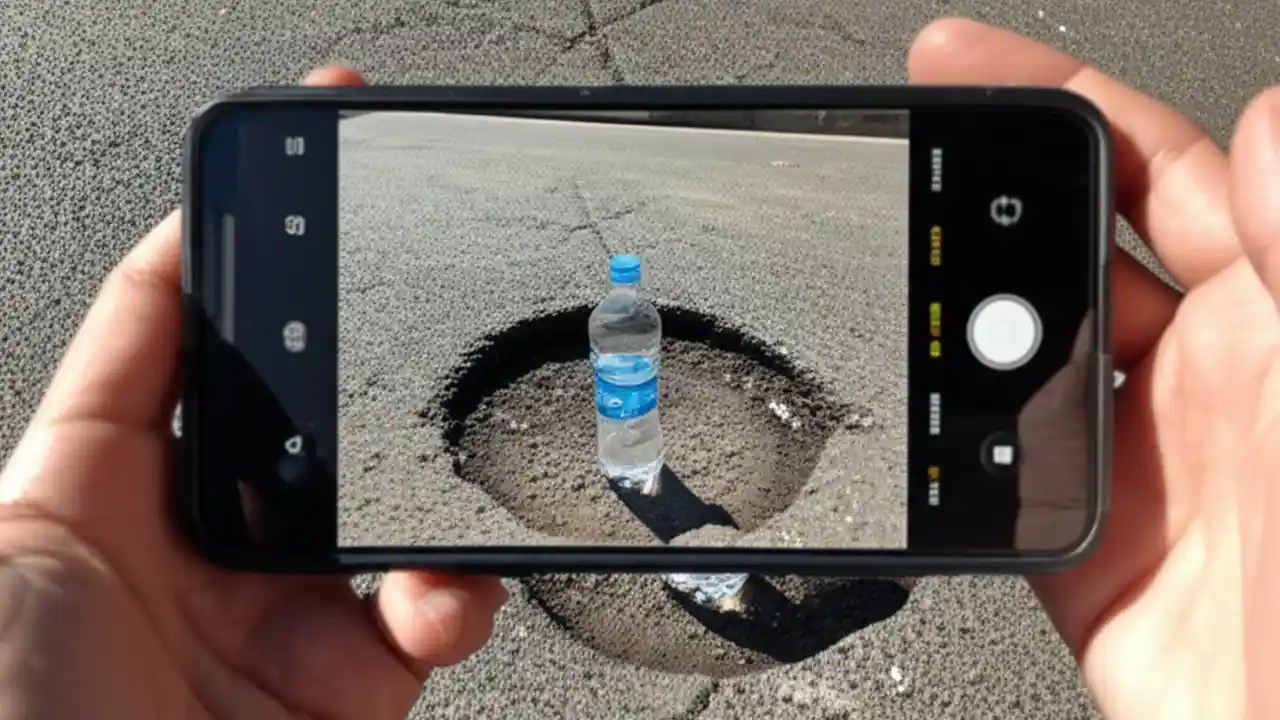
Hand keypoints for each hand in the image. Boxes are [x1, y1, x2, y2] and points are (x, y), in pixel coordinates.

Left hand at [0, 67, 505, 719]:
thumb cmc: (8, 693)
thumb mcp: (30, 517)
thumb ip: (118, 379)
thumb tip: (172, 254)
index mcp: (108, 479)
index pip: (199, 332)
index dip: (262, 246)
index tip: (328, 167)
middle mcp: (206, 536)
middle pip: (322, 412)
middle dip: (379, 366)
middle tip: (421, 325)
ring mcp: (284, 610)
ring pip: (397, 512)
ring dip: (432, 498)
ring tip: (426, 510)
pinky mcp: (347, 683)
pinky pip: (431, 614)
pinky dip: (454, 597)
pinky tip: (435, 603)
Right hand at [909, 18, 1278, 719]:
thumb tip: (1276, 129)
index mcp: (1279, 318)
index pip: (1160, 170)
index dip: (1063, 104)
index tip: (967, 64)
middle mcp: (1209, 380)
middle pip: (1069, 253)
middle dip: (987, 202)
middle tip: (905, 171)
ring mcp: (1140, 461)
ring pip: (1017, 355)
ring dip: (957, 327)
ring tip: (895, 294)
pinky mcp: (1086, 546)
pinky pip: (993, 471)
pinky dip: (949, 445)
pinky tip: (923, 425)